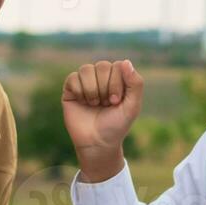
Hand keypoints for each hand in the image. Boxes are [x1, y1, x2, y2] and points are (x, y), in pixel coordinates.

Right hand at [62, 60, 143, 181]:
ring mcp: (85, 82)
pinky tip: (83, 102)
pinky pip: (73, 78)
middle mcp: (101, 77)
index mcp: (118, 78)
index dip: (117, 83)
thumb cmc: (116, 125)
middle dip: (105, 88)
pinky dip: (80, 91)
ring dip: (92, 90)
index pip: (118, 65)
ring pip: (86, 69)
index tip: (116, 102)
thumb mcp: (132, 106)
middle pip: (102, 66)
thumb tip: (126, 62)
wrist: (97, 143)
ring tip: (94, 104)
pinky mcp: (70, 89)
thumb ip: (135, 83)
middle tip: (106, 104)